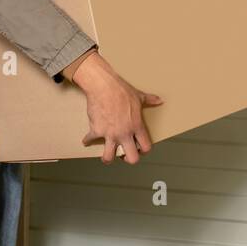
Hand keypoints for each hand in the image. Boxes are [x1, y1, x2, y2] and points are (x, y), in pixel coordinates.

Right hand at [66, 50, 162, 164]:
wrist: (103, 86)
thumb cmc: (121, 90)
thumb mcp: (138, 96)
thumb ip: (149, 100)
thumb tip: (159, 100)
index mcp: (136, 126)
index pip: (146, 147)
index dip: (144, 151)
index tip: (140, 149)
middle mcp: (124, 134)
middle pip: (131, 158)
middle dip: (128, 159)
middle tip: (124, 155)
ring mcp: (109, 134)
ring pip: (108, 157)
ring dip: (107, 157)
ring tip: (107, 154)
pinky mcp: (96, 130)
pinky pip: (90, 140)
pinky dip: (87, 140)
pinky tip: (87, 139)